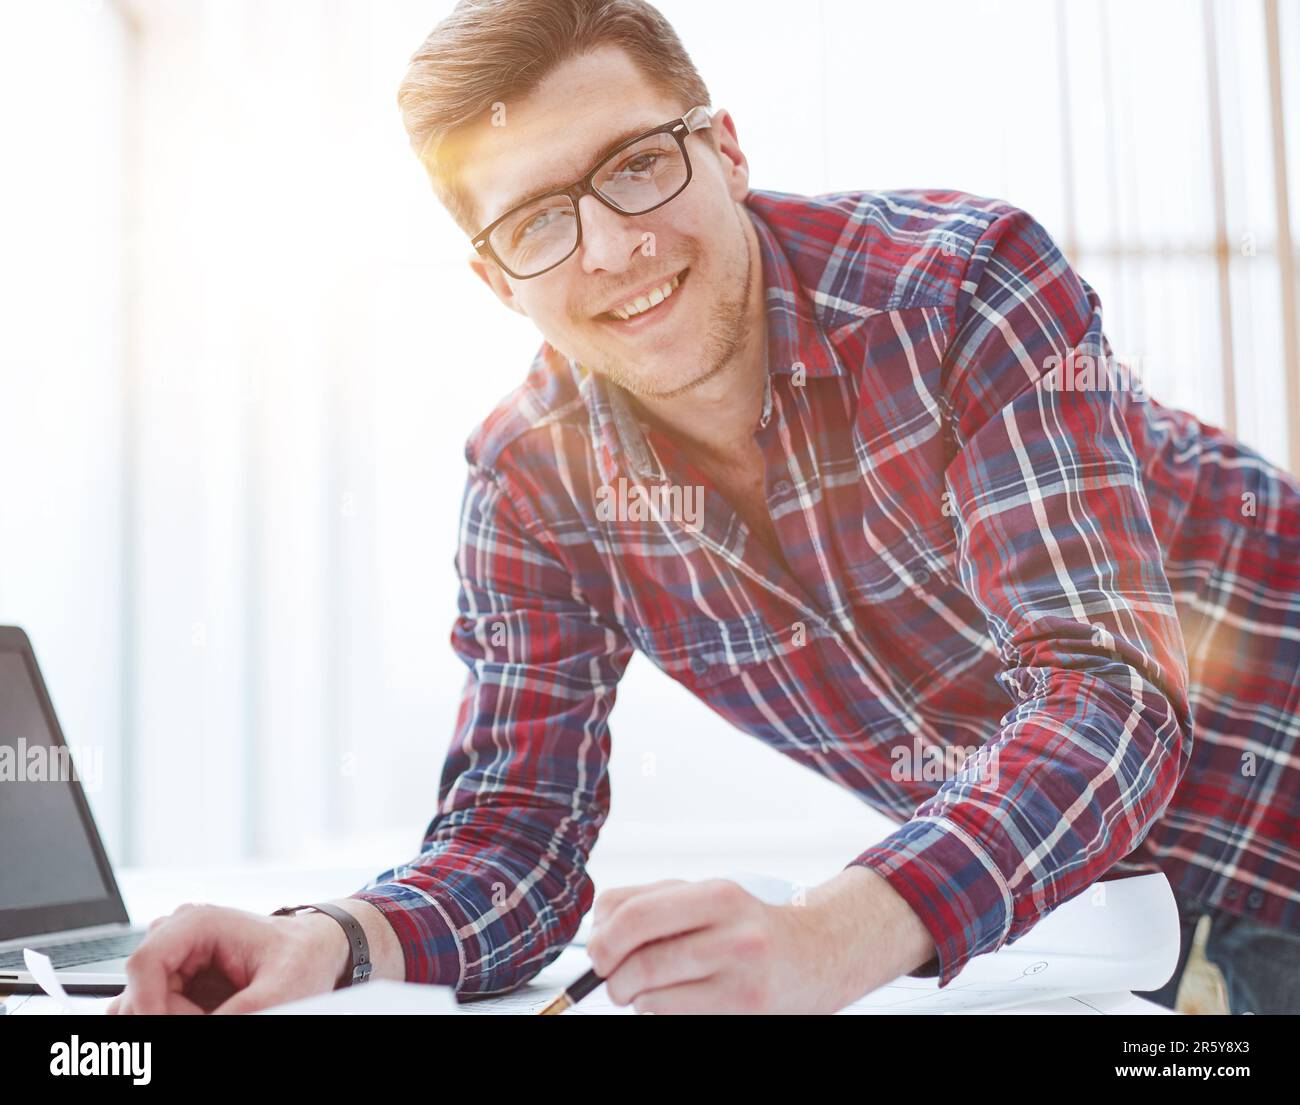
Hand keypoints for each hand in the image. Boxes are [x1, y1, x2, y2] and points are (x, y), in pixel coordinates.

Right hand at [106, 903, 347, 1014]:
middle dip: (169, 1015)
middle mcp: (179, 935)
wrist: (314, 952)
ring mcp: (176, 956)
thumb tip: (196, 1024)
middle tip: (219, 1013)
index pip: (145, 964)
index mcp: (200, 923)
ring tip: (221, 1008)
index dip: (146, 1005)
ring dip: (176, 1015)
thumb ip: (237, 1013)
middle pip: (144, 990)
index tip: (162, 1031)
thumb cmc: (302, 959)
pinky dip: (179, 1017)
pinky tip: (214, 1011)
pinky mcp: (178, 978)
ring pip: (148, 1004)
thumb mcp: (280, 991)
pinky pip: (158, 1008)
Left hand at [585, 878, 841, 1013]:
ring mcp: (741, 976)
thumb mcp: (701, 896)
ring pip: (652, 994)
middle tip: (610, 978)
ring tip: (644, 988)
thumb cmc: (743, 925)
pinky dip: (657, 1010)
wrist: (813, 955)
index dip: (602, 938)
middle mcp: (733, 933)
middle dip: (611, 975)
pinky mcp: (743, 1008)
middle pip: (640, 960)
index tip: (599, 950)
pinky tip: (673, 999)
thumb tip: (596, 931)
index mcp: (717, 894)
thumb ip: (647, 902)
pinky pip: (672, 1015)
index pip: (634, 914)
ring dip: (634, 996)